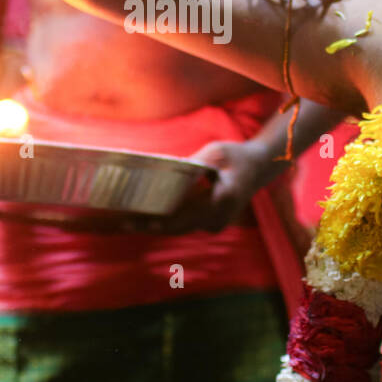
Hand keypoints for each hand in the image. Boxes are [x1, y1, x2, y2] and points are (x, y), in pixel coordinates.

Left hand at [139, 139, 278, 235]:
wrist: (258, 168)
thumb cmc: (236, 156)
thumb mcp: (216, 153)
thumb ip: (193, 165)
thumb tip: (167, 172)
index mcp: (223, 199)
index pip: (185, 215)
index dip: (160, 220)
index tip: (139, 221)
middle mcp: (219, 217)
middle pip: (178, 226)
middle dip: (150, 225)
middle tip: (123, 222)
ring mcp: (215, 224)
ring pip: (180, 228)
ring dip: (156, 225)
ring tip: (127, 222)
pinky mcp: (210, 224)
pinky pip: (185, 225)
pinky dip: (167, 221)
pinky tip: (145, 217)